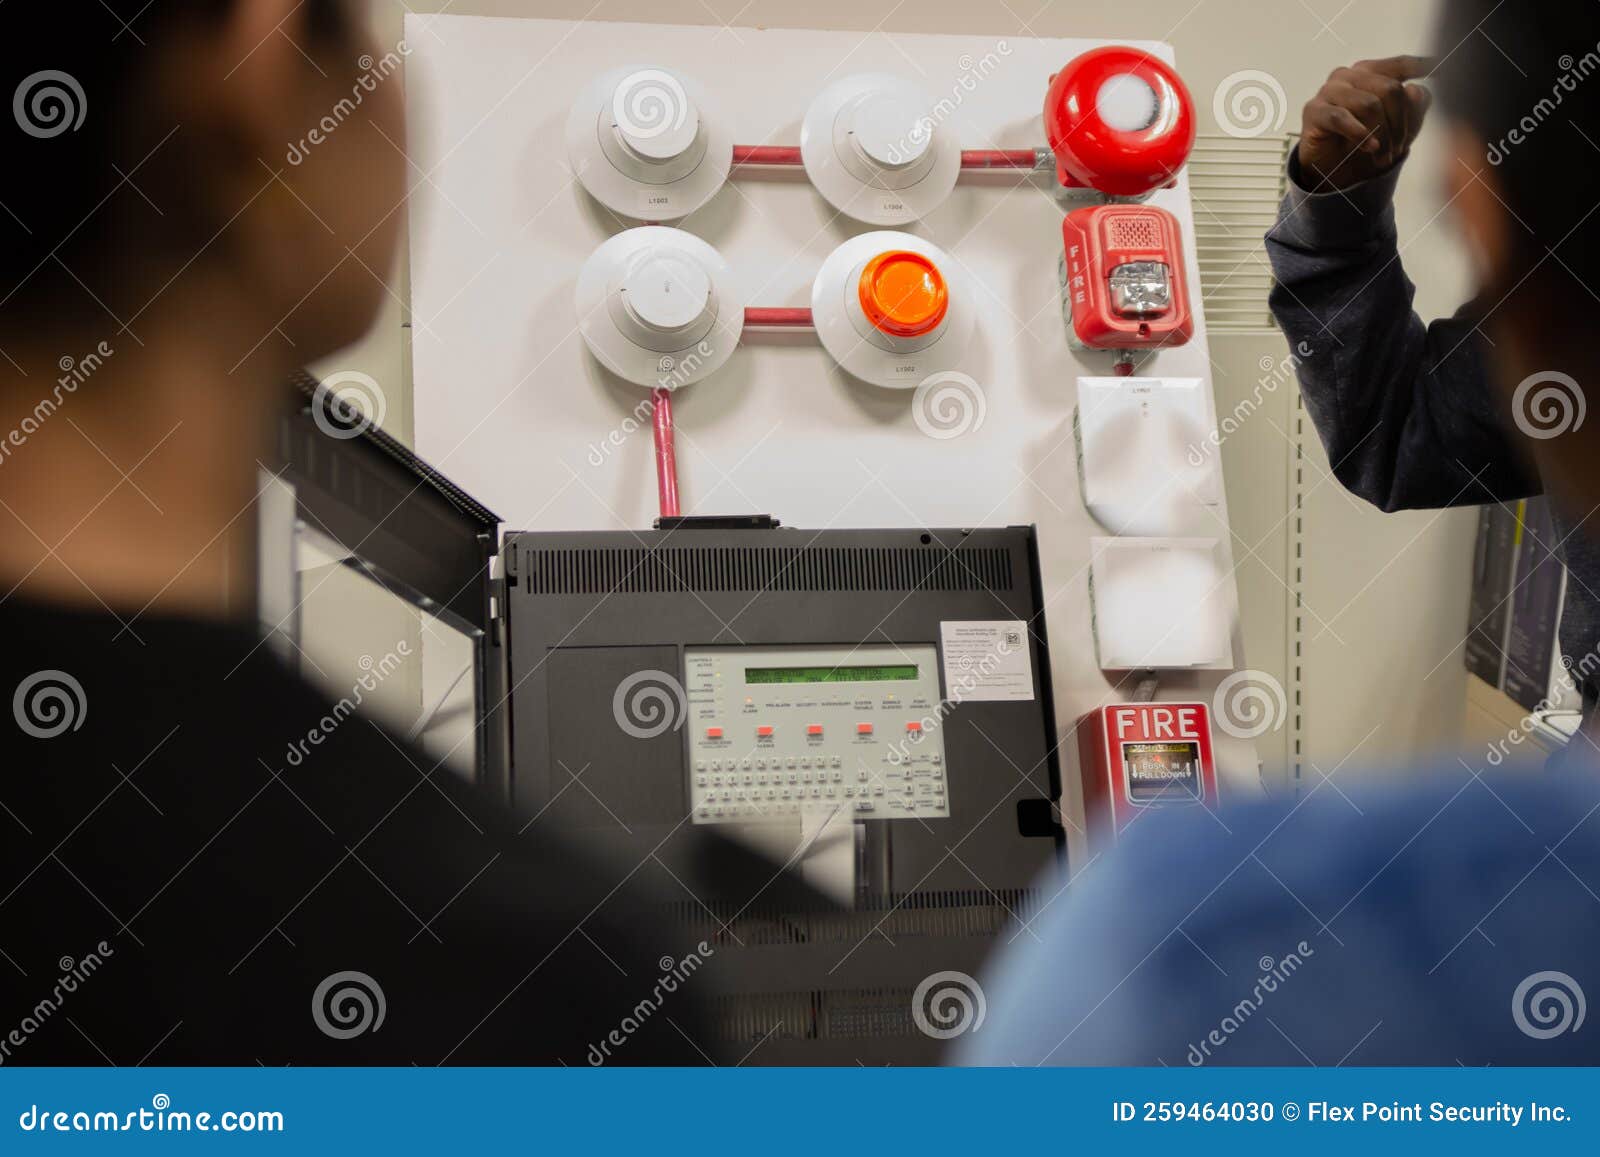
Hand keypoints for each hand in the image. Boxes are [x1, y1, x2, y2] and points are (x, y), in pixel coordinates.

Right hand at [1298, 55, 1433, 189]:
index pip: (1400, 65)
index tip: (1440, 68)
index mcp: (1370, 72)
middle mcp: (1349, 76)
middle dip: (1400, 123)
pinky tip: (1370, 147)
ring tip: (1383, 156)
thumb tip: (1416, 91)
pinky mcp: (1313, 111)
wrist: (1335, 174)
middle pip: (1389, 88)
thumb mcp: (1401, 126)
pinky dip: (1359, 134)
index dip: (1420, 66)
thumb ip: (1415, 105)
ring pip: (1368, 104)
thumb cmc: (1367, 143)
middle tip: (1399, 150)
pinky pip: (1341, 117)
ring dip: (1382, 134)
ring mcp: (1329, 91)